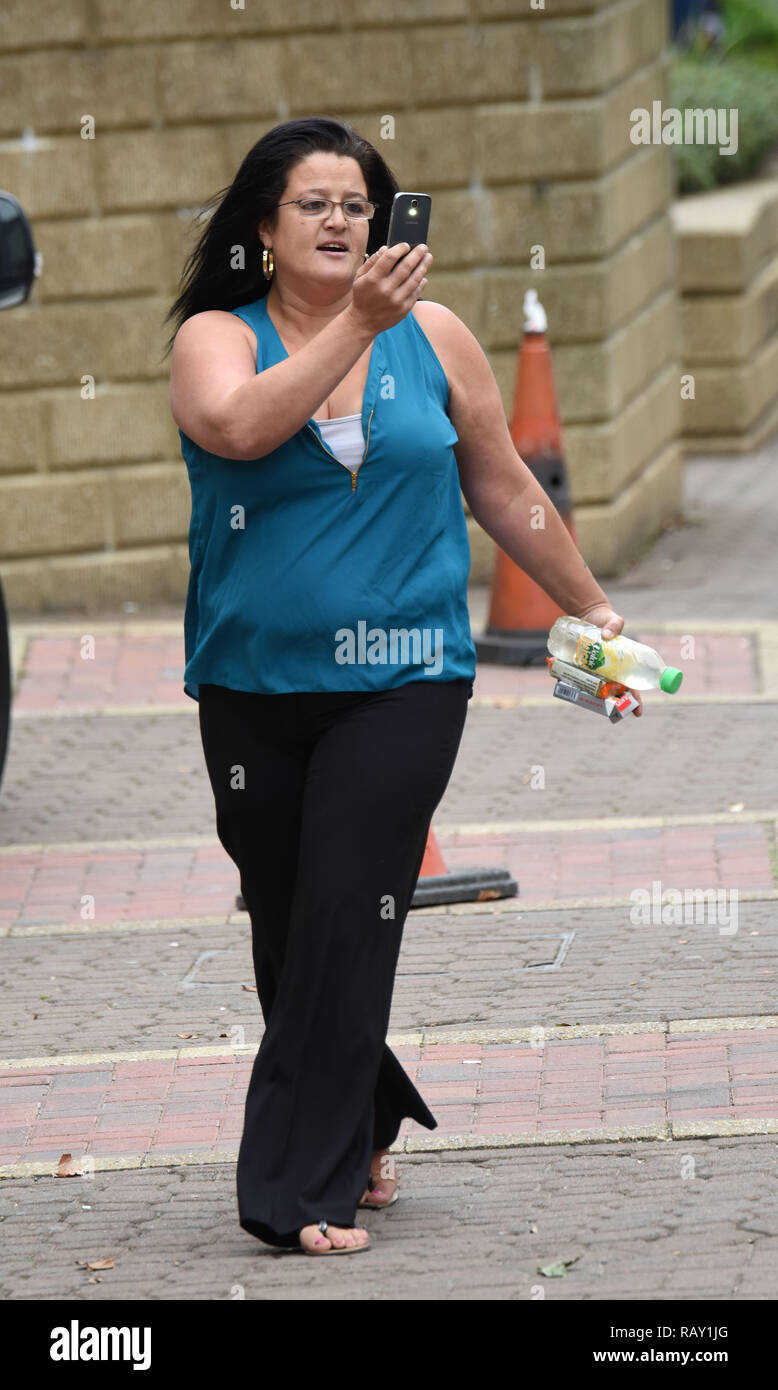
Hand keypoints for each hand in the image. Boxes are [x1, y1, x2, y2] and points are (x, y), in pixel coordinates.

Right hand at [349, 241, 431, 336]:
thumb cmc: (362, 296)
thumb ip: (372, 262)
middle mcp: (385, 290)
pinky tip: (423, 276)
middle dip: (417, 255)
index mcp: (373, 279)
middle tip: (423, 247)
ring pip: (414, 280)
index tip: (406, 245)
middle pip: (406, 267)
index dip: (400, 249)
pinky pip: (416, 293)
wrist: (363, 322)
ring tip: (428, 258)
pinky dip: (421, 283)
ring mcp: (396, 301)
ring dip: (423, 267)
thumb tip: (386, 248)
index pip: (390, 258)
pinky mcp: (404, 309)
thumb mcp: (360, 277)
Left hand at [573, 602, 642, 716]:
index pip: (631, 687)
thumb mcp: (614, 621)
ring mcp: (591, 670)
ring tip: (578, 691)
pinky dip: (565, 677)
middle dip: (607, 702)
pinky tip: (559, 675)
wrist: (589, 615)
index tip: (637, 712)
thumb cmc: (607, 621)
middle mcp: (607, 672)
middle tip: (603, 706)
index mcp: (621, 666)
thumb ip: (614, 625)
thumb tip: (607, 636)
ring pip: (589, 688)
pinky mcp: (577, 665)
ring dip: (584, 692)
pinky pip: (572, 675)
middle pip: (610, 693)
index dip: (635, 700)